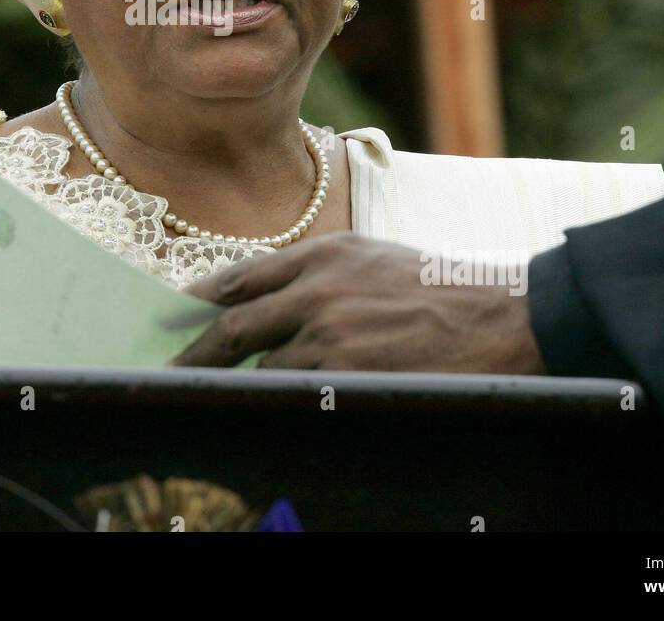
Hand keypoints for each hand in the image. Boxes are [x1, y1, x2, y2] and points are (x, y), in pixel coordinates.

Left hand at [170, 232, 547, 373]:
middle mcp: (316, 290)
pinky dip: (276, 401)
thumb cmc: (434, 288)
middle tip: (167, 371)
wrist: (496, 319)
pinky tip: (264, 409)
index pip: (240, 278)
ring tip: (216, 398)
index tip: (173, 315)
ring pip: (261, 369)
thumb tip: (259, 297)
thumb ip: (313, 271)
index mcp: (321, 253)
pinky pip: (293, 394)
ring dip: (240, 385)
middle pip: (233, 328)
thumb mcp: (369, 256)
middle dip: (195, 354)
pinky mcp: (346, 375)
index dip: (199, 300)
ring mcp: (329, 336)